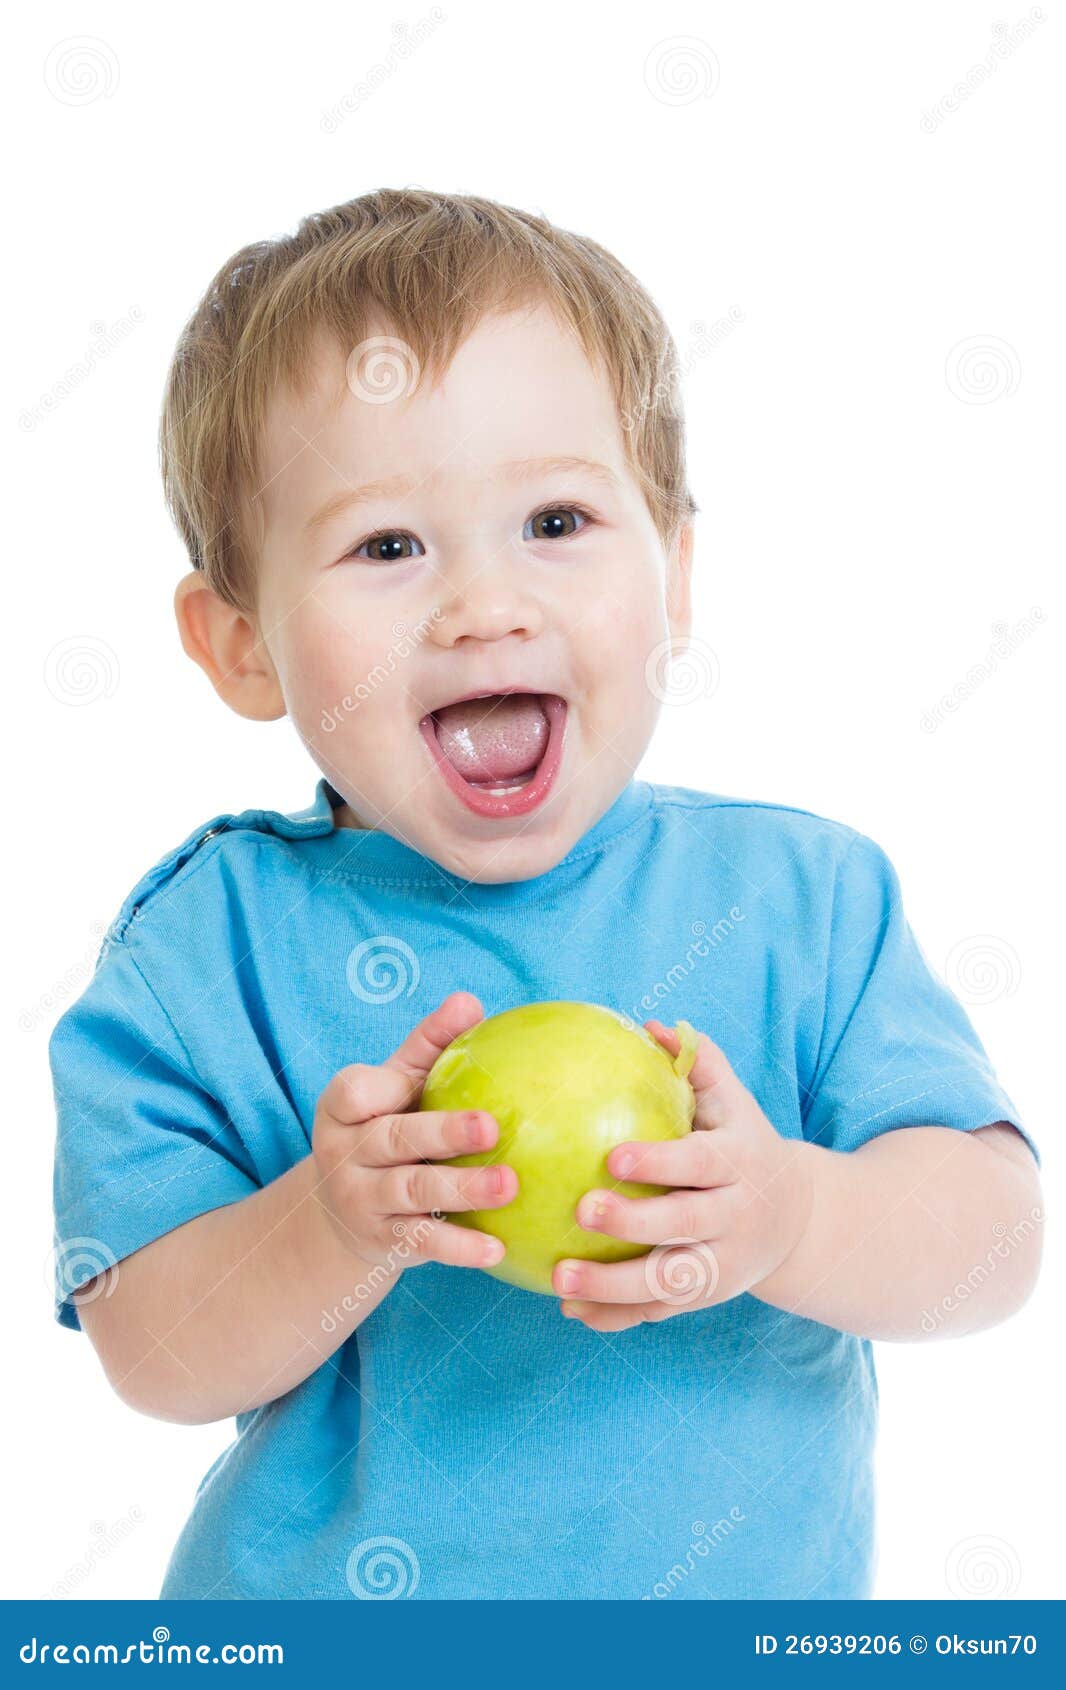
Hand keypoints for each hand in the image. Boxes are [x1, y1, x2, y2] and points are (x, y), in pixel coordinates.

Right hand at [312, 992, 517, 1270]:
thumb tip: (470, 1001)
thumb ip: (429, 1045)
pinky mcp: (381, 1241)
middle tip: (491, 1127)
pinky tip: (497, 1247)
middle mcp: (343, 1154)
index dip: (385, 1088)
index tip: (417, 1081)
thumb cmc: (386, 1126)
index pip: (354, 1092)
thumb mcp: (397, 1086)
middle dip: (442, 1133)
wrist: (344, 1212)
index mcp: (343, 1108)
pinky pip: (421, 1241)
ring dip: (461, 1188)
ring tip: (509, 1185)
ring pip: (411, 1191)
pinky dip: (458, 1246)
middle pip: (393, 1140)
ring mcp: (360, 1200)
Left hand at [550, 1019, 813, 1330]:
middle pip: (684, 1225)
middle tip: (581, 1209)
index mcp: (740, 1162)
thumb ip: (697, 1063)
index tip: (612, 1155)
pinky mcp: (706, 1296)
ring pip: (669, 1280)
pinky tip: (572, 1312)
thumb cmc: (744, 1143)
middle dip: (633, 1223)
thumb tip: (650, 1026)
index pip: (700, 1162)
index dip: (660, 1161)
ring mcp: (722, 1264)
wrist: (798, 1219)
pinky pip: (660, 1312)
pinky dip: (618, 1316)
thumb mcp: (733, 1101)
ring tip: (559, 1279)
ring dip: (613, 1286)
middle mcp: (735, 1217)